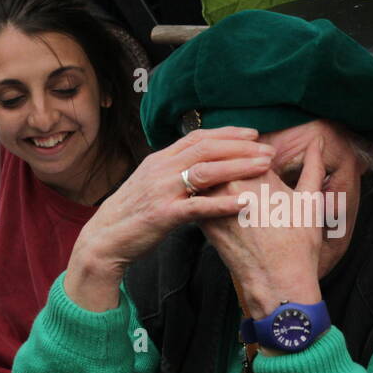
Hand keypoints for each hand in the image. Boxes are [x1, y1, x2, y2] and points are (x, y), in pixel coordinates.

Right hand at [65, 126, 272, 309]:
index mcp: (160, 160)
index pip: (198, 137)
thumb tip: (199, 164)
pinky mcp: (163, 215)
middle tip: (268, 149)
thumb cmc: (132, 215)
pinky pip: (197, 206)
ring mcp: (161, 191)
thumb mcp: (151, 185)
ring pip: (206, 171)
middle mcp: (161, 169)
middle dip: (241, 147)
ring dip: (239, 167)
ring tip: (264, 167)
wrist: (104, 240)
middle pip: (207, 148)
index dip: (228, 133)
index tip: (253, 134)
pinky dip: (223, 203)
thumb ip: (173, 172)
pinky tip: (244, 202)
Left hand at [199, 135, 326, 319]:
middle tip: (247, 174)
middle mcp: (231, 183)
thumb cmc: (298, 244)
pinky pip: (201, 200)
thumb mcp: (310, 201)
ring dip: (217, 177)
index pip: (250, 148)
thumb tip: (318, 143)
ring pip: (210, 178)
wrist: (276, 282)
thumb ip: (313, 167)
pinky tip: (221, 205)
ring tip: (234, 189)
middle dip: (234, 161)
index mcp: (258, 173)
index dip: (257, 150)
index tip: (263, 157)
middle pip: (225, 159)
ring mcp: (213, 203)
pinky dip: (208, 198)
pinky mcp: (203, 222)